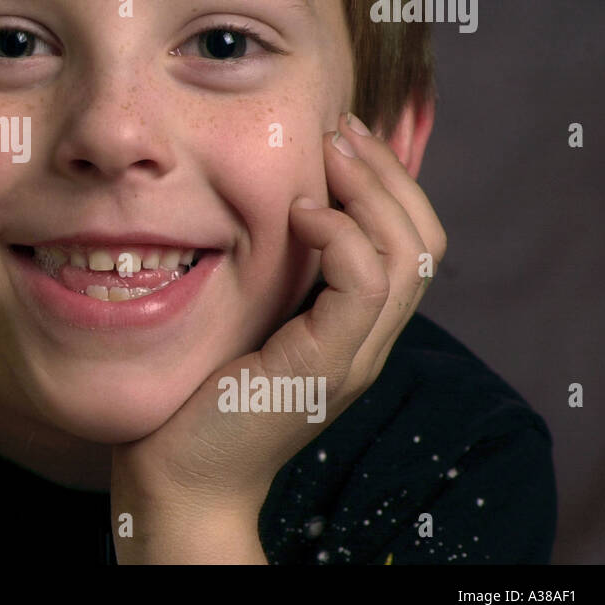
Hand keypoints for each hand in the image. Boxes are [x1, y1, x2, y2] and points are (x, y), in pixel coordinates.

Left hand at [110, 112, 447, 561]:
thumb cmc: (197, 393)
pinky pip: (364, 288)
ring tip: (328, 151)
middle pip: (426, 241)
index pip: (413, 243)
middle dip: (389, 172)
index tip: (342, 133)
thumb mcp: (247, 316)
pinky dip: (346, 237)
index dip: (389, 181)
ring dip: (373, 191)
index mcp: (356, 330)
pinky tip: (303, 211)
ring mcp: (353, 359)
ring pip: (410, 257)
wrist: (178, 477)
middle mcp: (368, 344)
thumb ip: (274, 274)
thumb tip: (273, 201)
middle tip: (340, 127)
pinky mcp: (321, 368)